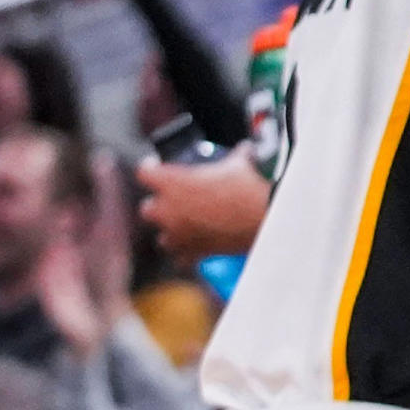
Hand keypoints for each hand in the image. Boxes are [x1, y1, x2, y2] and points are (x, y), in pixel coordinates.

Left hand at [136, 154, 271, 257]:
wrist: (263, 217)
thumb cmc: (247, 187)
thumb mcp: (239, 163)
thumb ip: (235, 156)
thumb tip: (244, 150)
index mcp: (172, 182)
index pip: (145, 173)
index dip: (151, 168)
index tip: (157, 166)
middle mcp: (167, 209)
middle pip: (147, 209)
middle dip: (159, 205)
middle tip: (176, 199)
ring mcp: (177, 234)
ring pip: (161, 237)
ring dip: (172, 231)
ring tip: (187, 226)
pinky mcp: (192, 253)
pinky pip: (181, 258)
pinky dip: (188, 253)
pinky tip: (198, 247)